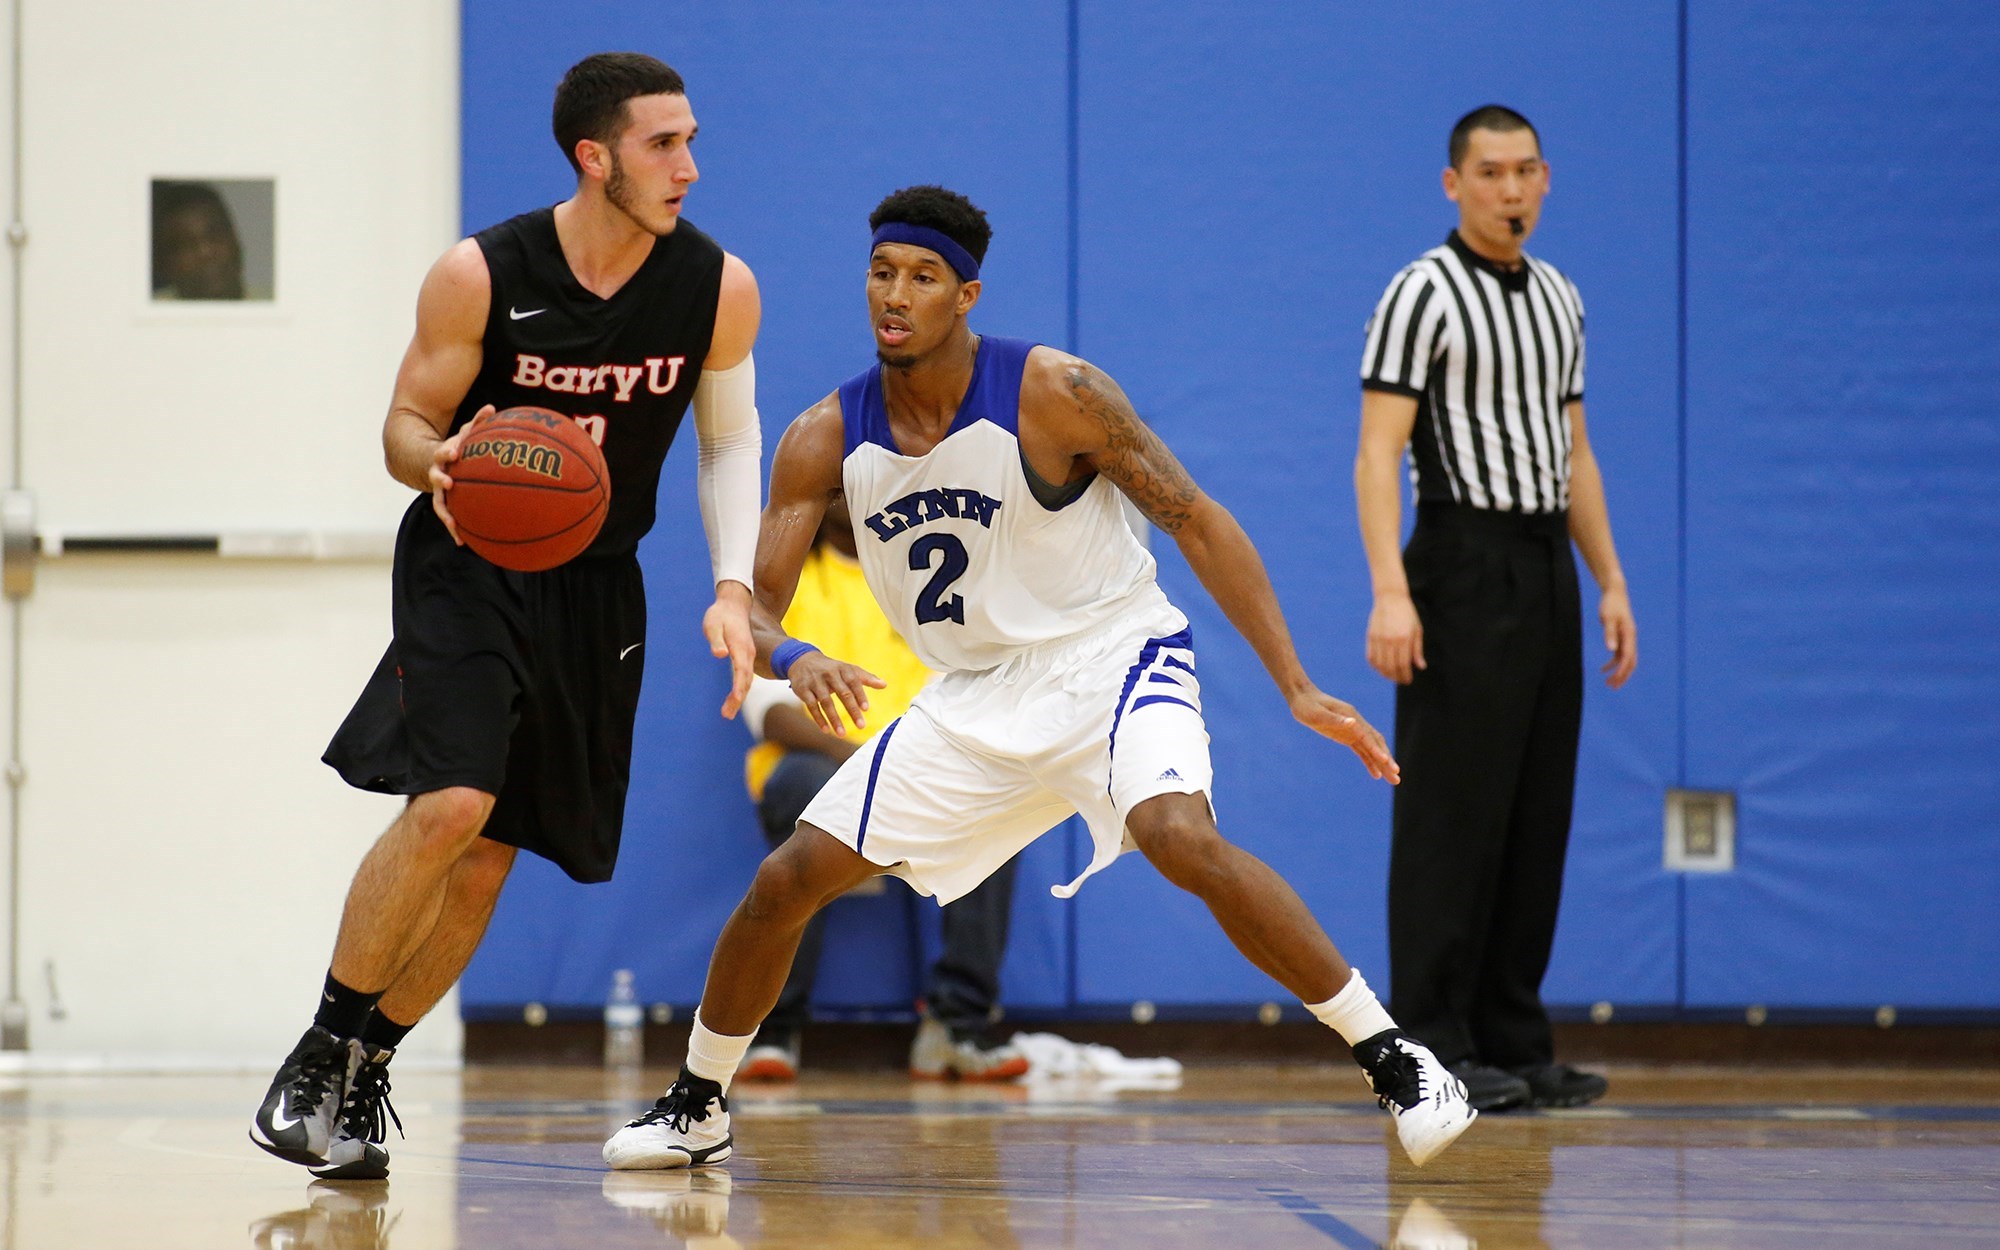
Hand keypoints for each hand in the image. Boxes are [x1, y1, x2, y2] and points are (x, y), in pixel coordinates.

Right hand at [429, 406, 488, 544]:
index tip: (455, 451)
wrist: (427, 462)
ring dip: (445, 512)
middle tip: (448, 482)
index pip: (443, 451)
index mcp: (443, 455)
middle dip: (440, 478)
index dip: (448, 451)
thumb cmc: (454, 448)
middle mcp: (436, 473)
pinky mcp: (442, 502)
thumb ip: (477, 422)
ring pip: (438, 502)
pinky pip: (447, 516)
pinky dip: (453, 528)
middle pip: (435, 475)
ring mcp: (437, 490)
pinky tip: (462, 542)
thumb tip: (492, 408)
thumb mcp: (464, 434)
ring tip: (453, 524)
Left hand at [707, 582, 754, 717]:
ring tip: (728, 713)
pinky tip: (733, 698)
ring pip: (746, 680)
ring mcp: (748, 655)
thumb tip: (721, 655)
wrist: (733, 604)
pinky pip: (745, 676)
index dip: (738, 687)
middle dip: (737, 699)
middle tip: (727, 715)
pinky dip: (740, 689)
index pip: (741, 671)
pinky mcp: (745, 657)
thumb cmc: (720, 615)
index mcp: (740, 647)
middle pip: (745, 681)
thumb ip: (716, 640)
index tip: (735, 700)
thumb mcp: (713, 625)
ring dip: (738, 697)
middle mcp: (748, 654)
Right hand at [786, 650, 887, 736]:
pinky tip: (826, 730)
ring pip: (826, 702)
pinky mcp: (803, 690)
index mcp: (842, 669)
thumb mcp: (848, 670)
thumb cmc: (832, 669)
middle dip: (852, 710)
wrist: (802, 661)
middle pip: (842, 693)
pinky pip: (812, 706)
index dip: (860, 695)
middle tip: (861, 726)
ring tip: (842, 734)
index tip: (866, 709)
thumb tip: (885, 685)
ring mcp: (815, 682)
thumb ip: (866, 678)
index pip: (853, 681)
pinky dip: (819, 718)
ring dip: (834, 719)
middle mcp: (829, 674)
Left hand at [1291, 688, 1399, 783]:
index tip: (1385, 762)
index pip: (1368, 737)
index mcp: (1352, 717)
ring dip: (1383, 764)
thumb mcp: (1317, 714)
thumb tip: (1353, 722)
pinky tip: (1376, 775)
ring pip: (1372, 749)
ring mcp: (1353, 730)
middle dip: (1387, 761)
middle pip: (1376, 744)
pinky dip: (1370, 762)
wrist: (1302, 697)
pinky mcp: (1347, 736)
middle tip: (1397, 777)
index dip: (1377, 750)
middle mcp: (1357, 723)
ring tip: (1393, 780)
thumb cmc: (1307, 706)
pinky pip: (1362, 751)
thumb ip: (1335, 719)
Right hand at [1366, 591, 1425, 683]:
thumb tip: (1421, 667)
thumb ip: (1417, 650)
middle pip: (1391, 667)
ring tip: (1392, 676)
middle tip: (1401, 680)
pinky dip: (1375, 666)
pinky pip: (1371, 657)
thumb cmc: (1407, 614)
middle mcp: (1390, 640)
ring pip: (1380, 664)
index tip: (1408, 680)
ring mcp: (1378, 639)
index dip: (1405, 675)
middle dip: (1396, 677)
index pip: (1403, 665)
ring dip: (1386, 674)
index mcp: (1404, 638)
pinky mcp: (1370, 637)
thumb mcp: (1417, 630)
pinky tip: (1381, 668)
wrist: (1390, 598)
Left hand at [1598, 585, 1637, 688]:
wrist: (1615, 593)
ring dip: (1618, 672)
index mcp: (1629, 635)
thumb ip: (1609, 633)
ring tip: (1608, 683)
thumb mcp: (1608, 618)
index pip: (1628, 657)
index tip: (1615, 681)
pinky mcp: (1621, 637)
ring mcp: (1627, 639)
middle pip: (1630, 662)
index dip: (1622, 670)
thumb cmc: (1611, 605)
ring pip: (1625, 660)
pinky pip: (1619, 655)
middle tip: (1613, 687)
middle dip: (1623, 676)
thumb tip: (1611, 649)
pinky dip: (1613, 663)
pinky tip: (1603, 670)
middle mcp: (1631, 639)